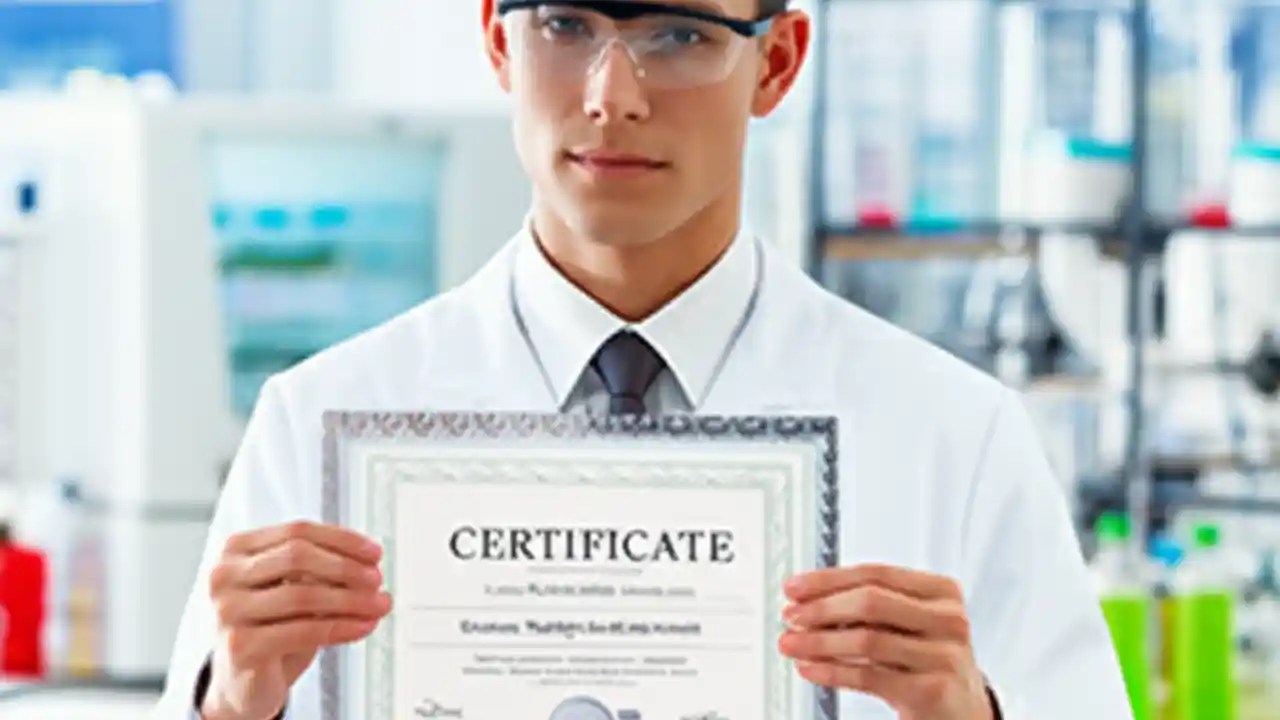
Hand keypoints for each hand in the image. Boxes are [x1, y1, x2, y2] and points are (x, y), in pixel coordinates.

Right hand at [200, 521, 391, 719]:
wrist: (243, 683)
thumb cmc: (273, 626)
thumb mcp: (293, 587)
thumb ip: (321, 567)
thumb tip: (370, 561)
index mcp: (235, 549)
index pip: (297, 531)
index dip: (342, 539)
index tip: (376, 553)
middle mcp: (223, 576)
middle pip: (298, 557)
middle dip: (346, 567)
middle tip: (378, 580)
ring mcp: (228, 611)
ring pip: (303, 595)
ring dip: (351, 599)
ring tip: (381, 605)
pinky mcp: (240, 646)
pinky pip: (303, 631)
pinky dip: (341, 627)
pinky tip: (365, 627)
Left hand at [778, 564, 993, 719]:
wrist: (963, 711)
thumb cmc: (928, 660)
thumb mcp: (908, 624)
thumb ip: (868, 607)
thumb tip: (805, 600)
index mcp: (942, 591)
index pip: (876, 574)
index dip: (828, 579)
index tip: (794, 587)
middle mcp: (949, 619)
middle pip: (871, 601)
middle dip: (821, 608)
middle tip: (790, 616)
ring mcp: (944, 655)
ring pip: (867, 639)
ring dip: (819, 641)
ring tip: (791, 644)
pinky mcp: (932, 691)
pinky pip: (869, 676)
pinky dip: (831, 671)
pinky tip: (810, 668)